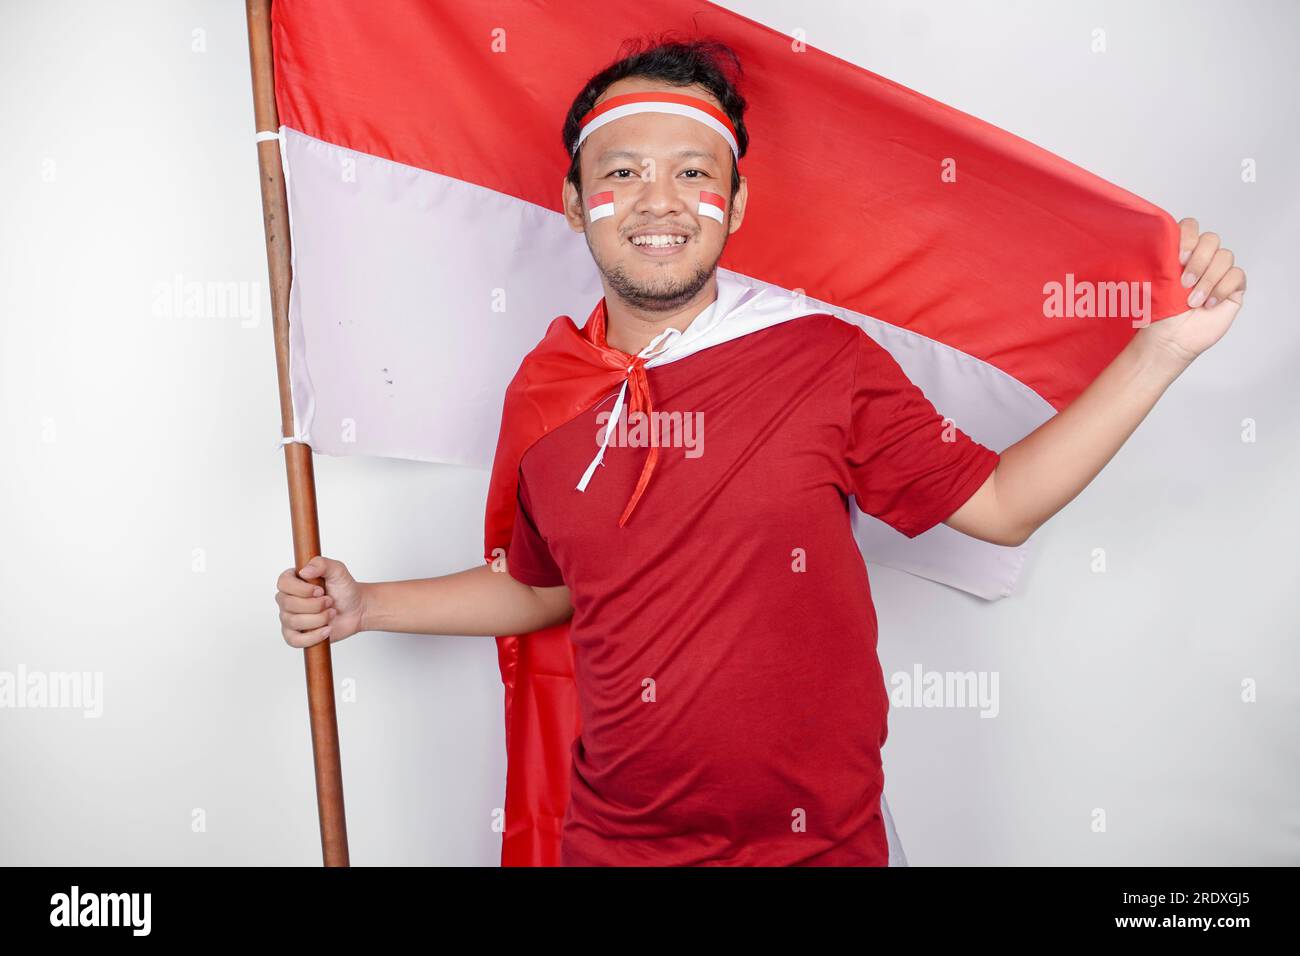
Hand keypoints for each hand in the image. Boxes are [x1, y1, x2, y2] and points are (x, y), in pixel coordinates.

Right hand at [275, 555, 366, 647]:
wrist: (356, 609)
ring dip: (318, 619)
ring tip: (331, 613)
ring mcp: (289, 618)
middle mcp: (287, 599)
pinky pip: (294, 641)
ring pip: (294, 622)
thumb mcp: (338, 570)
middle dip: (315, 605)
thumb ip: (322, 564)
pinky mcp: (296, 635)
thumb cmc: (344, 589)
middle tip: (330, 601)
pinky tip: (327, 630)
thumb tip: (304, 571)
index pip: (283, 583)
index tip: (320, 590)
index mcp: (293, 581)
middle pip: (288, 604)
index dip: (301, 589)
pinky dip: (313, 637)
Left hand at [1138, 217, 1245, 363]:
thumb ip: (1154, 259)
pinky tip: (1208, 304)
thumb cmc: (1159, 313)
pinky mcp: (1234, 287)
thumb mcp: (1151, 283)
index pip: (1190, 226)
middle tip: (1184, 284)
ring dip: (1208, 280)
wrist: (1170, 339)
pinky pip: (1237, 275)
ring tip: (1192, 302)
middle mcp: (1202, 258)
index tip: (1178, 258)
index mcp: (1181, 252)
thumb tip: (1142, 239)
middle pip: (1211, 239)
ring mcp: (1219, 272)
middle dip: (1199, 261)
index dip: (1188, 236)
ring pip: (1225, 257)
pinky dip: (1222, 289)